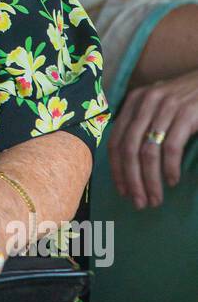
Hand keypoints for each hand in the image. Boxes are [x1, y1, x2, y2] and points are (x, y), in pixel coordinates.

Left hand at [108, 68, 197, 208]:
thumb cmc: (186, 99)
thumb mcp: (158, 107)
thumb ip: (142, 127)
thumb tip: (127, 167)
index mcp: (133, 101)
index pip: (115, 141)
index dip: (116, 169)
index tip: (122, 190)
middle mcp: (145, 101)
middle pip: (129, 149)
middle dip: (132, 180)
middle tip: (138, 202)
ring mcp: (166, 106)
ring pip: (148, 151)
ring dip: (150, 180)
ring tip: (155, 198)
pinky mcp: (186, 113)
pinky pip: (172, 147)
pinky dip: (170, 168)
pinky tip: (172, 181)